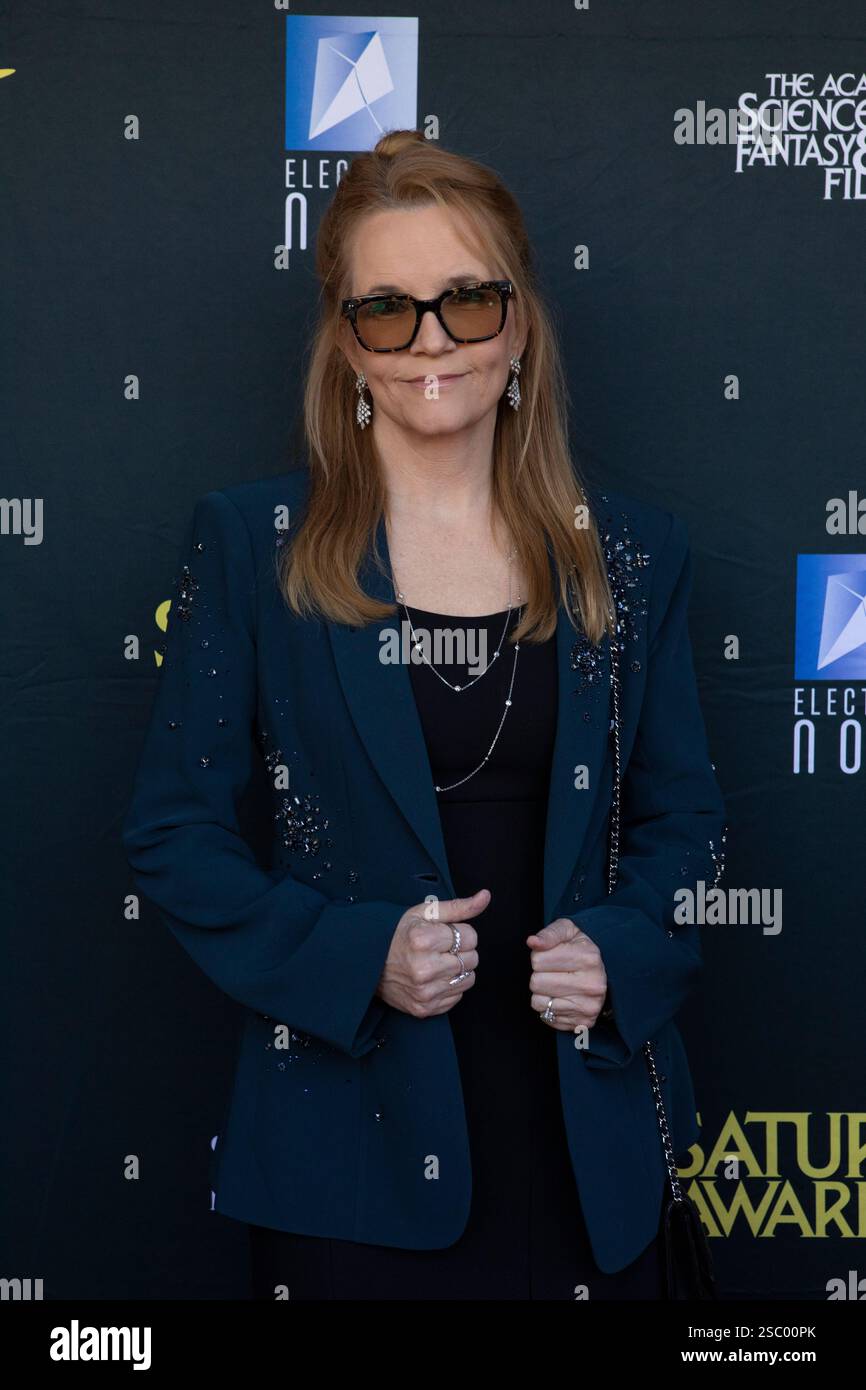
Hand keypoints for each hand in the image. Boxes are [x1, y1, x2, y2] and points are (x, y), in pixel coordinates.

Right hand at [376, 888, 489, 1018]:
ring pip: (469, 979)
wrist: (369, 964)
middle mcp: (424, 969)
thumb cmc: (398, 935)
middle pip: (472, 958)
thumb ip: (459, 907)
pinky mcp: (425, 1009)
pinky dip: (449, 986)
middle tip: (439, 948)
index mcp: (423, 940)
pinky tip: (433, 978)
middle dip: (460, 950)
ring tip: (437, 962)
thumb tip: (485, 897)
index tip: (442, 934)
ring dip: (458, 969)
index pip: (470, 936)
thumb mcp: (425, 913)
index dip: (459, 932)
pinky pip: (457, 996)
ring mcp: (424, 992)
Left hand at [526, 917, 606, 1032]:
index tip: (552, 957)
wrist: (603, 975)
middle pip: (536, 982)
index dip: (539, 957)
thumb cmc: (579, 949)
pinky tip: (562, 998)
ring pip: (538, 1002)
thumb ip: (549, 934)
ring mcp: (589, 1006)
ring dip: (542, 993)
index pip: (537, 960)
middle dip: (539, 975)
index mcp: (588, 958)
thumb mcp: (567, 932)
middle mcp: (592, 984)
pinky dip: (548, 1008)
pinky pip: (545, 1017)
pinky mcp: (582, 1023)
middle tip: (554, 972)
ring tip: (558, 985)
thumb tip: (533, 942)